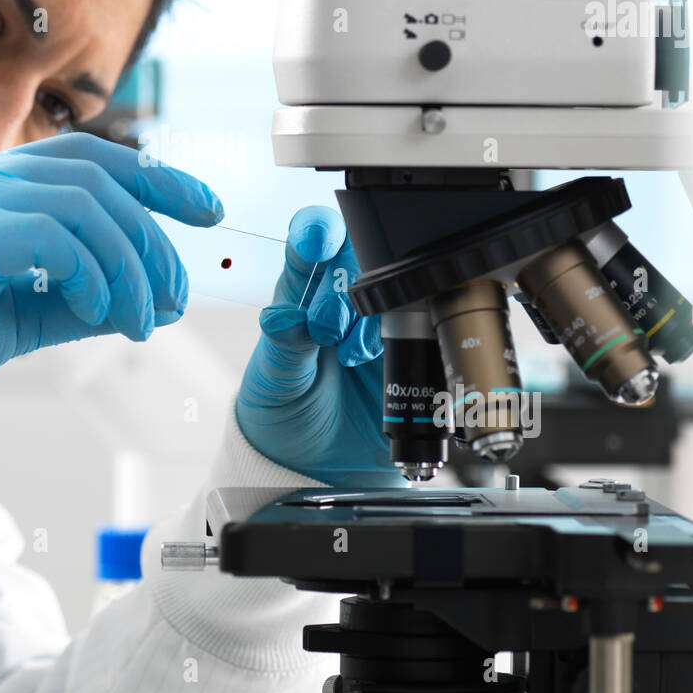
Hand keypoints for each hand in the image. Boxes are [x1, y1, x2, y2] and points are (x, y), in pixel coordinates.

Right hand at [0, 132, 223, 392]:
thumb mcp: (39, 309)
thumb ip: (94, 291)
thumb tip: (166, 295)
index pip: (86, 155)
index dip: (153, 175)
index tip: (205, 209)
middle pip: (93, 179)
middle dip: (150, 236)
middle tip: (176, 294)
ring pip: (79, 206)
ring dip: (128, 266)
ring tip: (143, 317)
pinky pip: (46, 238)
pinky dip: (90, 274)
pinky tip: (100, 312)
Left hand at [235, 205, 406, 488]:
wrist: (317, 461)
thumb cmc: (283, 409)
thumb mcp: (274, 380)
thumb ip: (283, 346)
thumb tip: (283, 317)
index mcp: (301, 293)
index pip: (311, 243)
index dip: (316, 232)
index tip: (315, 242)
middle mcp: (341, 300)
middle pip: (357, 259)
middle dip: (343, 288)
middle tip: (327, 328)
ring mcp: (376, 323)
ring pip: (390, 292)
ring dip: (368, 320)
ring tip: (348, 356)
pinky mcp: (406, 349)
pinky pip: (418, 329)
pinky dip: (403, 341)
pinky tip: (375, 362)